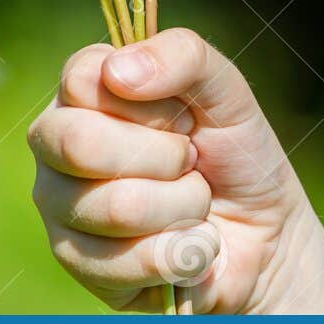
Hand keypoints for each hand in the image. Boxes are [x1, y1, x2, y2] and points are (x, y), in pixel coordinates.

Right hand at [27, 28, 323, 313]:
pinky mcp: (78, 266)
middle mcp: (57, 145)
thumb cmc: (236, 151)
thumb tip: (118, 72)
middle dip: (167, 156)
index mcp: (85, 91)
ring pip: (117, 207)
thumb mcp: (227, 90)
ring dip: (185, 206)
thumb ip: (183, 56)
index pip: (84, 79)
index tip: (185, 117)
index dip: (151, 104)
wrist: (265, 231)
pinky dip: (184, 251)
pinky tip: (191, 243)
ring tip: (195, 203)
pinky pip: (127, 262)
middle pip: (82, 144)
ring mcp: (59, 207)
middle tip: (191, 161)